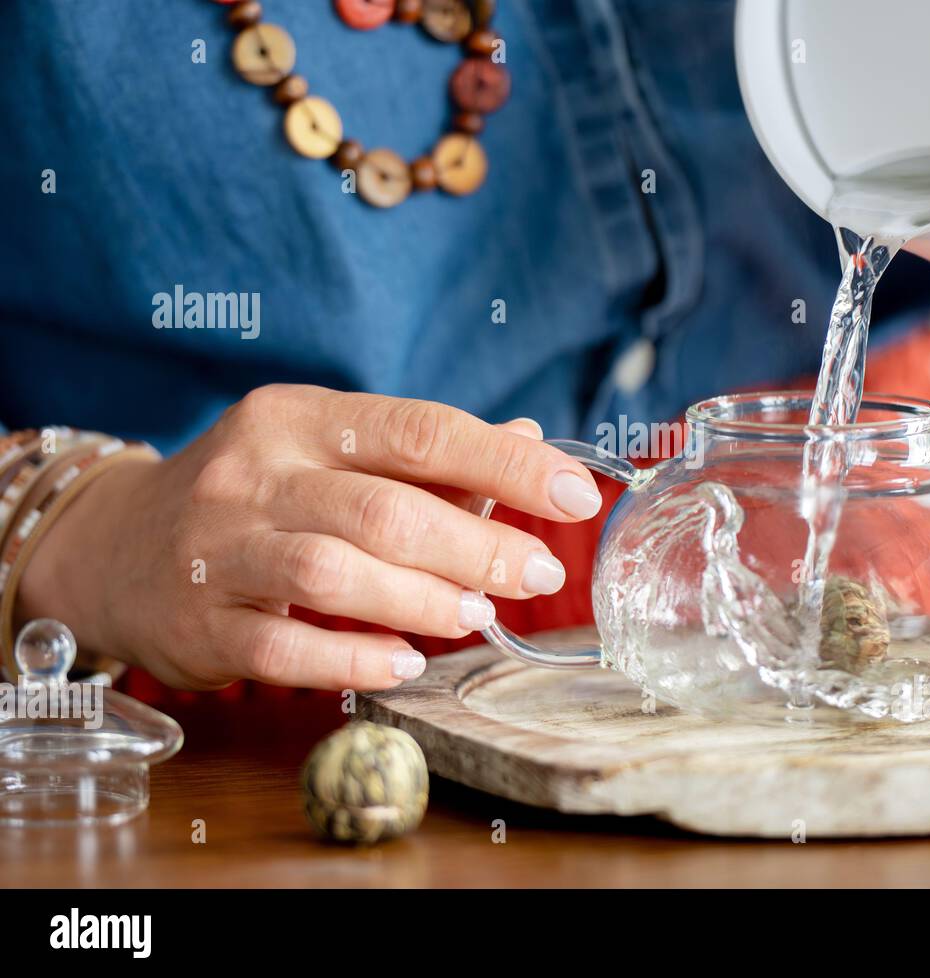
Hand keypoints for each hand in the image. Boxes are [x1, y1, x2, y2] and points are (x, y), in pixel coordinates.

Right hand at [15, 385, 602, 690]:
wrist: (113, 546)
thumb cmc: (254, 497)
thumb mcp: (328, 452)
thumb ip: (426, 455)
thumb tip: (532, 442)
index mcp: (300, 419)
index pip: (420, 429)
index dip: (506, 465)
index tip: (576, 495)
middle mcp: (255, 473)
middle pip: (383, 508)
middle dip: (477, 546)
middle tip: (536, 574)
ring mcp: (218, 549)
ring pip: (332, 573)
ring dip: (419, 600)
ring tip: (476, 615)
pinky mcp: (198, 622)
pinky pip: (282, 647)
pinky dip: (351, 659)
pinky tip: (403, 664)